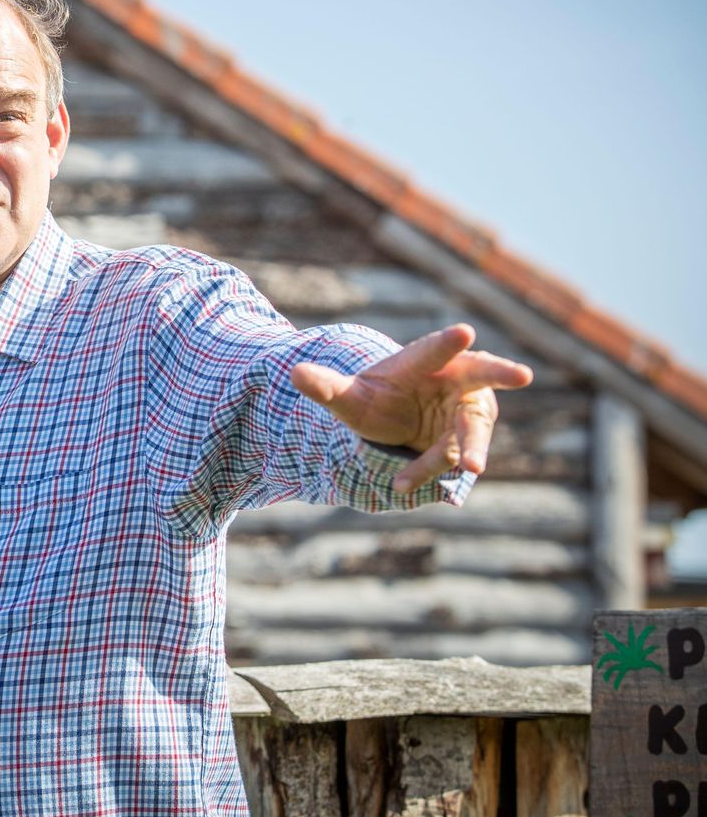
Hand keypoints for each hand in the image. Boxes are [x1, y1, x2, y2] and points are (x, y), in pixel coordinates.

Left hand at [289, 323, 532, 492]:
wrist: (399, 423)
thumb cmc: (376, 399)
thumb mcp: (349, 397)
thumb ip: (326, 386)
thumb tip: (294, 373)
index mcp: (423, 360)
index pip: (434, 349)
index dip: (447, 342)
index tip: (465, 332)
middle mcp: (454, 380)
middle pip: (481, 373)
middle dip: (500, 373)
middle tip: (522, 374)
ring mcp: (466, 411)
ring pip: (471, 430)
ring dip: (472, 448)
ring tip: (472, 467)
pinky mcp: (467, 440)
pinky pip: (451, 458)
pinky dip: (426, 470)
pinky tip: (399, 484)